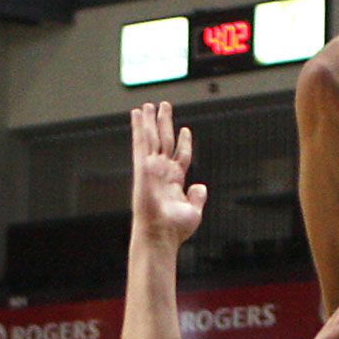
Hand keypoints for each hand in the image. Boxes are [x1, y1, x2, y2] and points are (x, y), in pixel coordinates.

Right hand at [131, 100, 206, 247]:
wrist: (161, 234)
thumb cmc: (175, 230)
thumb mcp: (194, 212)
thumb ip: (197, 197)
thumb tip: (201, 187)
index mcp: (174, 181)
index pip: (180, 156)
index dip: (184, 142)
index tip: (185, 130)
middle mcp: (162, 172)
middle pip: (164, 142)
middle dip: (164, 124)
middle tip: (164, 106)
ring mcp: (151, 168)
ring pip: (151, 138)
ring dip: (151, 121)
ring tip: (149, 105)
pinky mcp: (142, 167)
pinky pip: (140, 142)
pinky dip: (139, 127)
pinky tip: (137, 114)